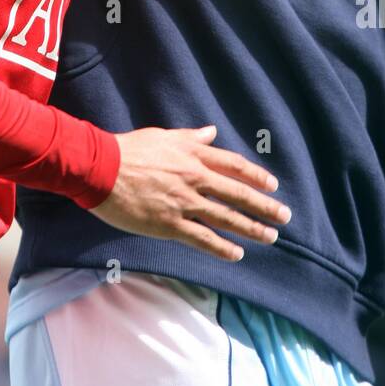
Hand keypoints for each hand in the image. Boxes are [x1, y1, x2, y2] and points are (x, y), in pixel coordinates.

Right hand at [89, 124, 290, 261]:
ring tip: (270, 237)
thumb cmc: (128, 149)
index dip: (257, 176)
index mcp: (193, 154)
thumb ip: (190, 137)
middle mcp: (194, 178)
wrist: (100, 168)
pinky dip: (222, 248)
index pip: (234, 166)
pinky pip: (203, 238)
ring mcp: (184, 203)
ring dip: (251, 228)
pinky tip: (237, 254)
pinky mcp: (170, 224)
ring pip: (226, 218)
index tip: (273, 186)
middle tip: (284, 217)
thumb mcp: (163, 135)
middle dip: (264, 206)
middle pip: (238, 194)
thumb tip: (211, 132)